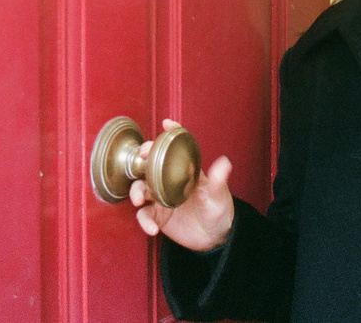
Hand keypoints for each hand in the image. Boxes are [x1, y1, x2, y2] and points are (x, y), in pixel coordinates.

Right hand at [130, 119, 234, 251]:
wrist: (215, 238)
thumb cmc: (219, 211)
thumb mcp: (219, 196)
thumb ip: (218, 181)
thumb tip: (224, 163)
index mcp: (185, 171)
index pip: (177, 149)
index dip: (171, 134)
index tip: (167, 124)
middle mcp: (170, 182)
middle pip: (150, 165)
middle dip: (142, 159)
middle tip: (142, 159)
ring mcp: (162, 198)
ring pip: (140, 188)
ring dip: (136, 192)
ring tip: (139, 200)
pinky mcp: (158, 216)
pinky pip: (144, 215)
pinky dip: (144, 222)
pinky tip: (152, 228)